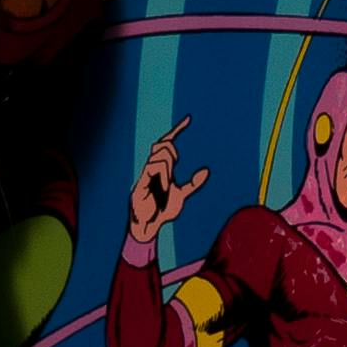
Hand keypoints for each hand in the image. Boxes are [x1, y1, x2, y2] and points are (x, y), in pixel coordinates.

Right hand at [127, 117, 203, 252]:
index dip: (177, 130)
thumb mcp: (182, 196)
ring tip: (167, 186)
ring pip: (159, 155)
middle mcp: (152, 167)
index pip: (168, 143)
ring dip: (168, 167)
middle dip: (172, 150)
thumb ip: (193, 184)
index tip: (188, 119)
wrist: (149, 227)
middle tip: (175, 166)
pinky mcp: (139, 182)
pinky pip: (153, 167)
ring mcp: (145, 174)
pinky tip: (165, 187)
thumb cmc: (163, 211)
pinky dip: (163, 175)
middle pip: (162, 144)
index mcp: (162, 168)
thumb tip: (206, 171)